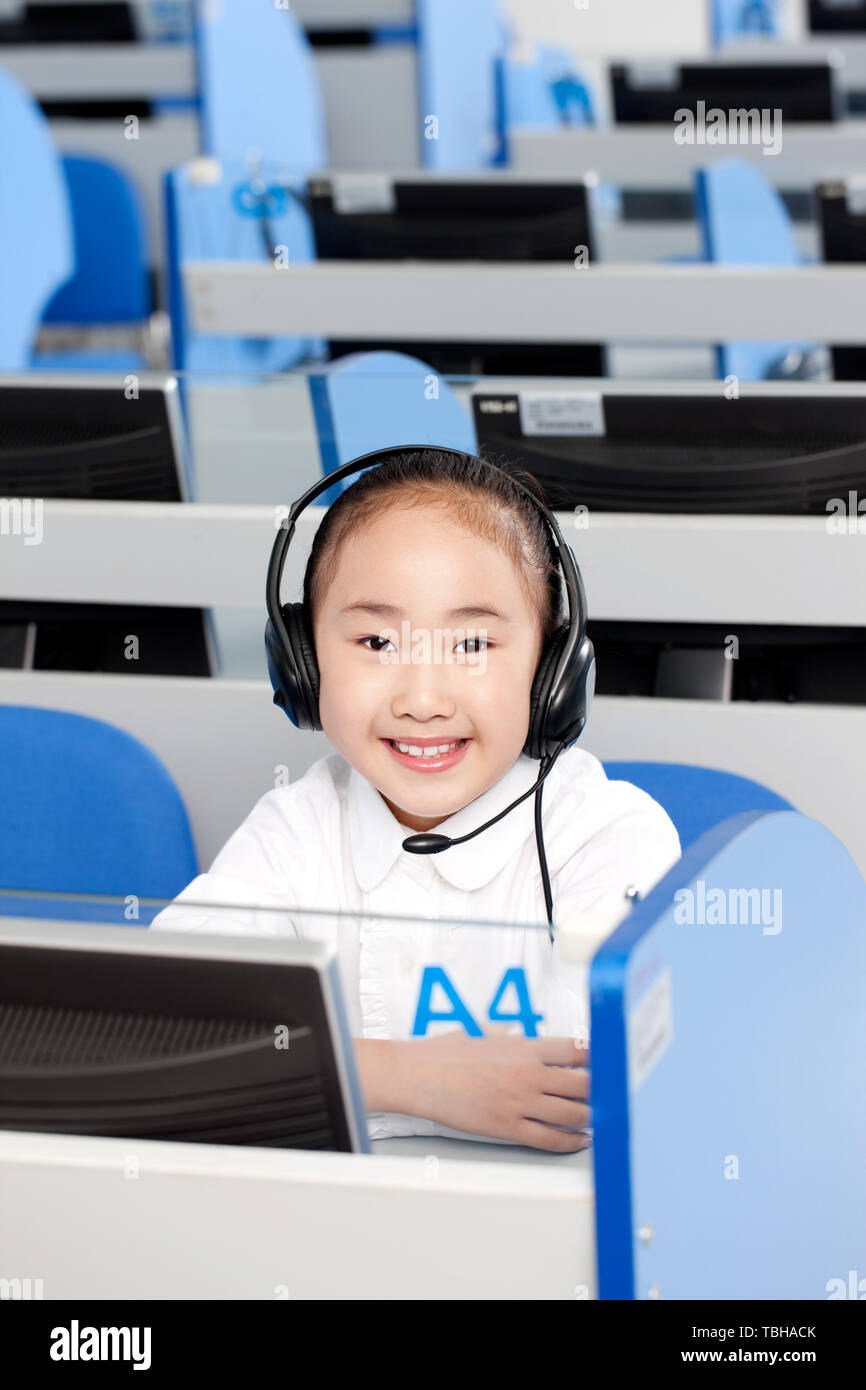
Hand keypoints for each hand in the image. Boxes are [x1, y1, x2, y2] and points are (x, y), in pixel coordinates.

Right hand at [410, 1023, 590, 1152]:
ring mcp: (520, 1102)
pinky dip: (571, 1142)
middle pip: (583, 1084)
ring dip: (590, 1117)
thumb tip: (529, 1037)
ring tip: (597, 1118)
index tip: (608, 1064)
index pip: (578, 1051)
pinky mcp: (509, 1127)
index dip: (599, 1059)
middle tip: (609, 1095)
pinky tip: (580, 1140)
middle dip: (600, 1091)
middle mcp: (529, 1074)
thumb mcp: (487, 1032)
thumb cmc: (448, 1052)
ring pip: (573, 1114)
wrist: (422, 1075)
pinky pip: (550, 1139)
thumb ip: (514, 1036)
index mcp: (527, 1047)